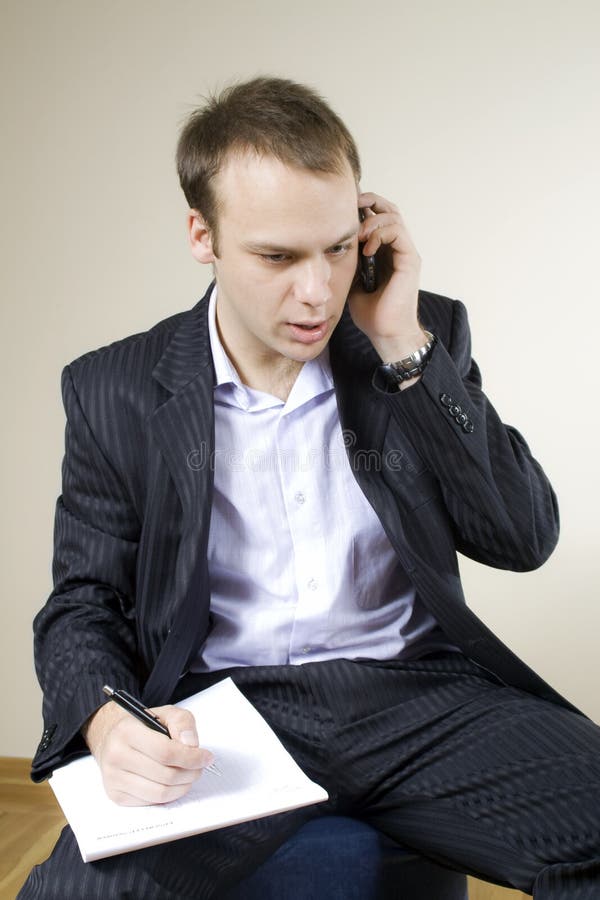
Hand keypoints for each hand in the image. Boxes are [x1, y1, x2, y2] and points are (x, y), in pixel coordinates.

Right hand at [82, 700, 214, 805]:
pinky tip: (173, 782)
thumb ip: (182, 722)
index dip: (191, 757)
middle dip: (191, 772)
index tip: (206, 757)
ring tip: (190, 775)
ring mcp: (113, 779)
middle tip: (200, 766)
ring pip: (160, 793)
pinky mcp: (116, 796)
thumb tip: (191, 744)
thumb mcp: (165, 714)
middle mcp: (116, 756)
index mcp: (127, 732)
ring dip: (183, 786)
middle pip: (166, 775)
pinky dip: (169, 794)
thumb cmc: (143, 727)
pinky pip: (151, 802)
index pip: (166, 752)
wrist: (112, 739)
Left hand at [349, 192, 427, 365]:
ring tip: (358, 236)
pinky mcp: (410, 260)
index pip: (378, 216)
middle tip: (351, 207)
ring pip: (393, 216)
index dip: (363, 207)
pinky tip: (367, 249)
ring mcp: (405, 253)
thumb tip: (329, 246)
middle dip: (369, 202)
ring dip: (371, 221)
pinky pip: (397, 232)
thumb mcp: (352, 281)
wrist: (385, 333)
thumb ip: (348, 262)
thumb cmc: (371, 314)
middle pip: (389, 209)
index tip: (343, 211)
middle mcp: (397, 248)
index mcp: (385, 251)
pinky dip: (380, 234)